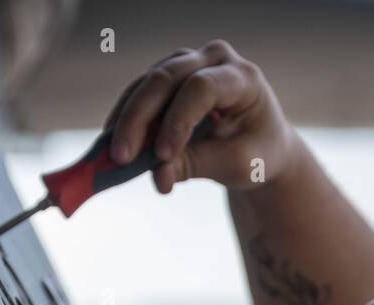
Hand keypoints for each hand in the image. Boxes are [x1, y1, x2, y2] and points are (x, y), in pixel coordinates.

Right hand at [105, 40, 302, 193]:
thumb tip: (158, 176)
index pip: (201, 88)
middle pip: (166, 79)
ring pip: (147, 84)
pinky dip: (126, 118)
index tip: (162, 156)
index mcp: (242, 77)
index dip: (178, 120)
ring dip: (126, 119)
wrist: (261, 143)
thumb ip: (197, 165)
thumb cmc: (257, 152)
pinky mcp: (169, 76)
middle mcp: (213, 59)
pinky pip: (140, 93)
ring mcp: (189, 63)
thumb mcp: (237, 164)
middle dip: (139, 120)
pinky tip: (112, 143)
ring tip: (112, 155)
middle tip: (121, 157)